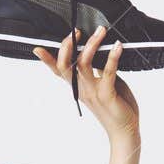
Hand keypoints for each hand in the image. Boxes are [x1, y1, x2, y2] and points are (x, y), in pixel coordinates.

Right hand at [34, 26, 138, 142]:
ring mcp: (93, 92)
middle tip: (76, 31)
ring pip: (83, 64)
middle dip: (68, 46)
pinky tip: (117, 46)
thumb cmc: (116, 107)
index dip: (47, 60)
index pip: (59, 72)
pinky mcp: (107, 94)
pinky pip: (108, 71)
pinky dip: (113, 56)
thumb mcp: (104, 85)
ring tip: (101, 31)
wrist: (125, 131)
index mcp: (79, 87)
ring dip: (91, 44)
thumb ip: (99, 70)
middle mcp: (82, 89)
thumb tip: (101, 51)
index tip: (38, 48)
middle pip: (65, 65)